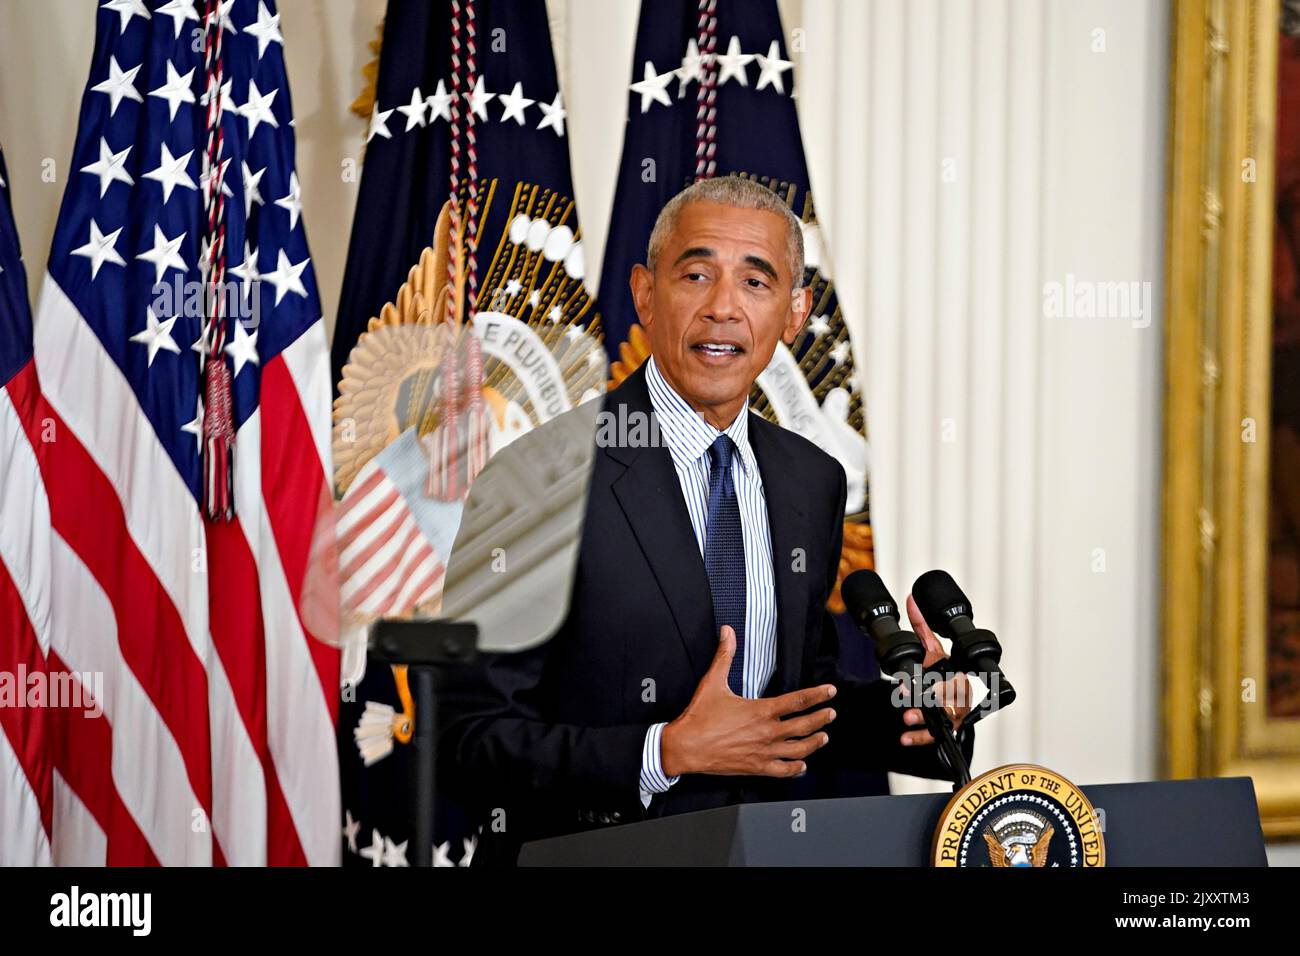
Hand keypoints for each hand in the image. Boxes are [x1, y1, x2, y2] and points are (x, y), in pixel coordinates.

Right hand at [660, 626, 836, 777]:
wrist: (685, 747)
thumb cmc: (699, 716)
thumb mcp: (713, 681)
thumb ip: (725, 655)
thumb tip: (727, 632)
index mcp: (762, 710)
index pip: (798, 700)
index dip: (818, 695)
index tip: (830, 692)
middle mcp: (767, 732)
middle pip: (805, 725)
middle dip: (821, 718)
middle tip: (831, 713)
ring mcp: (764, 752)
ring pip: (799, 749)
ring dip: (815, 742)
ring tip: (824, 737)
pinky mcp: (756, 767)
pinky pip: (783, 770)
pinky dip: (796, 768)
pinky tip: (802, 765)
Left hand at [897, 594, 973, 745]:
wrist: (957, 696)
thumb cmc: (945, 671)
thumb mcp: (933, 650)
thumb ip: (921, 627)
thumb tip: (911, 599)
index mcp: (957, 673)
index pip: (946, 676)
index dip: (930, 680)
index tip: (909, 681)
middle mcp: (958, 695)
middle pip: (944, 699)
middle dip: (924, 700)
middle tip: (905, 702)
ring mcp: (954, 714)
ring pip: (942, 719)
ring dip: (923, 720)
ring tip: (907, 718)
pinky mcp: (947, 728)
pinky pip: (935, 736)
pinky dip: (920, 737)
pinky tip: (905, 737)